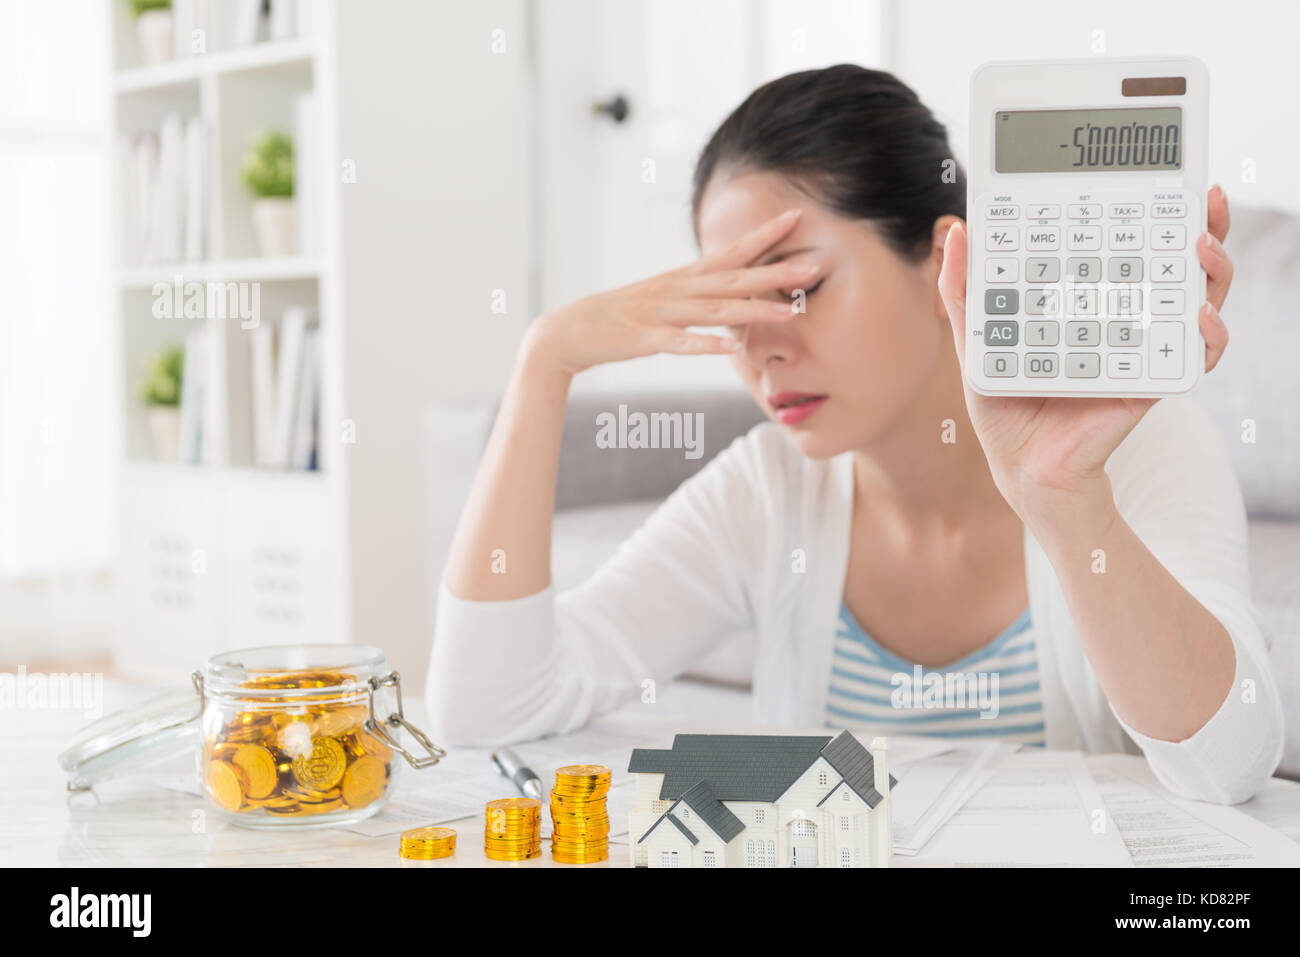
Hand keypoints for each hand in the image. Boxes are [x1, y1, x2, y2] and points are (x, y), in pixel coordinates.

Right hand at [522, 208, 817, 375]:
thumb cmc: (620, 319)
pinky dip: (706, 344)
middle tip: (814, 264)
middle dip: (775, 270)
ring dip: (753, 309)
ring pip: (714, 309)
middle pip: (733, 277)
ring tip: (789, 310)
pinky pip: (680, 343)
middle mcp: (676, 289)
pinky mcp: (645, 339)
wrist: (568, 332)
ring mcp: (660, 313)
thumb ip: (698, 296)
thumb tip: (733, 295)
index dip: (763, 235)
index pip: (730, 251)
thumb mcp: (663, 300)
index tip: (797, 217)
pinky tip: (732, 348)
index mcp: (682, 279)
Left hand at [937, 185, 1234, 518]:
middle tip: (1204, 203)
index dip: (1152, 214)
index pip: (1126, 247)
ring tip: (1201, 251)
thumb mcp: (977, 341)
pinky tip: (1199, 319)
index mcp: (1087, 301)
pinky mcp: (1150, 382)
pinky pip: (1191, 357)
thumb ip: (966, 292)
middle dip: (1201, 230)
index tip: (1161, 184)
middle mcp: (1122, 319)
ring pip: (1196, 301)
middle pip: (1176, 265)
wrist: (1021, 467)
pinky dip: (1206, 337)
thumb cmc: (1003, 406)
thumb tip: (958, 232)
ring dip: (1212, 273)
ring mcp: (1141, 349)